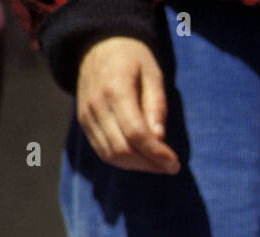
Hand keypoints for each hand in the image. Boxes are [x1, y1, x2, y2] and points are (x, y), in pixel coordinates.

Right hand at [76, 36, 179, 173]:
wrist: (98, 46)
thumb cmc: (132, 59)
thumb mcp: (153, 74)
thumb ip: (156, 105)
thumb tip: (159, 138)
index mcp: (116, 91)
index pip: (135, 133)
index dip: (156, 154)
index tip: (175, 164)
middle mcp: (97, 105)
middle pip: (122, 149)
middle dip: (149, 164)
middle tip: (171, 166)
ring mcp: (87, 115)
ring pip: (111, 155)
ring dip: (138, 166)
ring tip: (158, 164)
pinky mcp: (84, 122)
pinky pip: (102, 151)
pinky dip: (123, 161)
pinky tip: (142, 158)